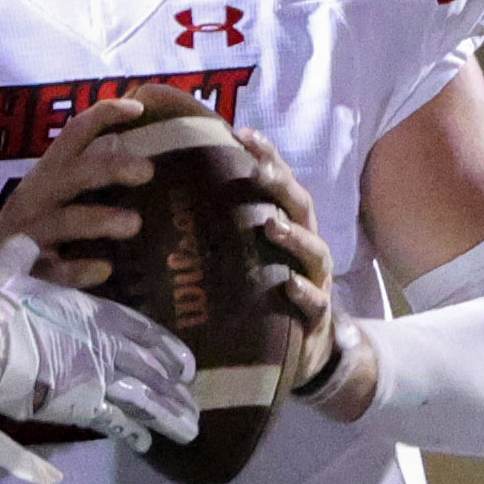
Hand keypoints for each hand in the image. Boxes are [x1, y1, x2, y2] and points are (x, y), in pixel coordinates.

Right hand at [0, 97, 154, 287]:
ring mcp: (29, 232)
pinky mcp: (25, 270)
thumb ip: (96, 169)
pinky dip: (77, 270)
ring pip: (63, 221)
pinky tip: (104, 270)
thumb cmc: (42, 221)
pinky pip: (52, 270)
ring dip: (99, 219)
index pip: (75, 132)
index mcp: (52, 170)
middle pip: (74, 174)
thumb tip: (151, 146)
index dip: (104, 116)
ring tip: (134, 224)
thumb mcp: (61, 189)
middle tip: (148, 171)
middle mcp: (38, 195)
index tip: (138, 108)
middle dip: (110, 168)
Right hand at [0, 258, 199, 449]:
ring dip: (167, 413)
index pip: (142, 332)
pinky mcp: (77, 406)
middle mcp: (103, 345)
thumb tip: (20, 242)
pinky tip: (148, 442)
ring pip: (142, 397)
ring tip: (190, 427)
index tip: (186, 364)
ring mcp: (94, 377)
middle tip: (194, 403)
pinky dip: (133, 431)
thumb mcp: (11, 273)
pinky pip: (114, 420)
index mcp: (93, 314)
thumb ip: (24, 258)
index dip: (166, 349)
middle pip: (150, 369)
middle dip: (174, 389)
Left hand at [235, 128, 340, 377]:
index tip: (242, 133)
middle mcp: (306, 246)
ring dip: (294, 236)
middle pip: (300, 206)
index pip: (280, 182)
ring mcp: (316, 280)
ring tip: (271, 223)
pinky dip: (304, 292)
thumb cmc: (265, 294)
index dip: (266, 156)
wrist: (303, 350)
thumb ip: (221, 229)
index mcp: (289, 225)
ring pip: (313, 251)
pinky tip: (288, 285)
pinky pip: (315, 302)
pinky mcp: (316, 317)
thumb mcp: (243, 257)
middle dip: (281, 185)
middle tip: (258, 170)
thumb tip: (167, 196)